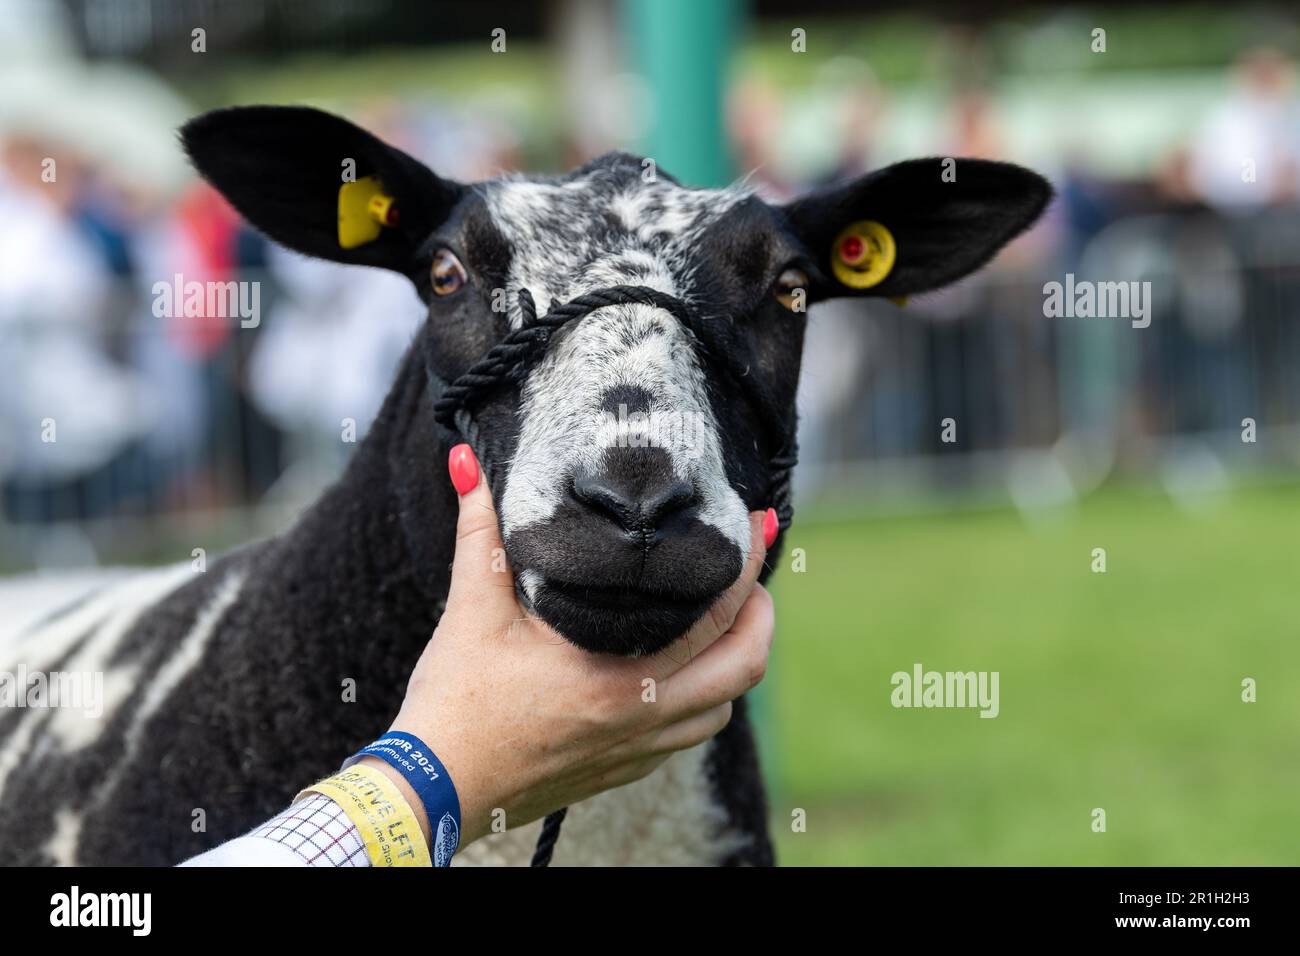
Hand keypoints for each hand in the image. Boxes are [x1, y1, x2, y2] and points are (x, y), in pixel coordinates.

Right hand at [362, 444, 773, 846]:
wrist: (435, 788)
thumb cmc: (454, 701)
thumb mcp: (470, 609)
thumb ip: (479, 531)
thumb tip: (465, 460)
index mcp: (615, 673)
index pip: (713, 613)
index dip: (746, 563)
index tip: (759, 522)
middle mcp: (640, 716)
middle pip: (744, 665)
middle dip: (760, 614)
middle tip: (749, 574)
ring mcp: (637, 750)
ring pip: (724, 707)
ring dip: (735, 661)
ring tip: (723, 618)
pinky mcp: (624, 771)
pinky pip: (689, 736)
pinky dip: (704, 698)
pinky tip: (682, 667)